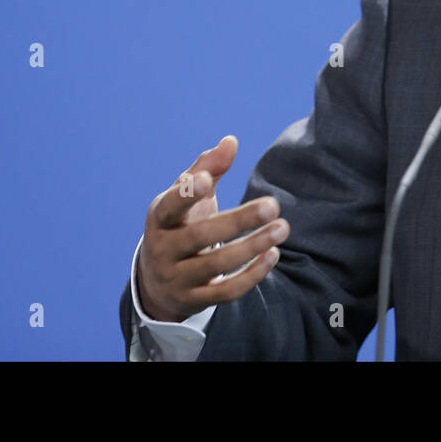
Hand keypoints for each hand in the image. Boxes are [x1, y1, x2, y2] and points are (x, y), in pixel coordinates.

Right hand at [138, 135, 289, 322]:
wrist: (158, 280)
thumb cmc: (179, 224)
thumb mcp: (186, 197)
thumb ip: (207, 168)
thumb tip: (231, 141)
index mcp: (159, 219)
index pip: (169, 206)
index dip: (186, 194)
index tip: (207, 180)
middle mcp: (163, 250)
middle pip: (200, 236)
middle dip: (238, 221)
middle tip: (273, 204)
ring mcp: (177, 278)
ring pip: (216, 265)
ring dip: (252, 247)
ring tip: (282, 228)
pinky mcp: (194, 300)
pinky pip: (225, 291)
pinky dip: (252, 275)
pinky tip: (273, 254)